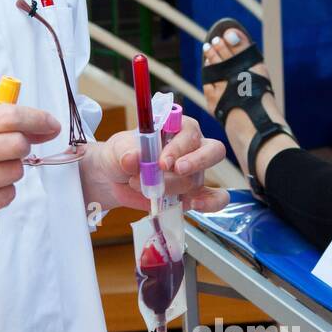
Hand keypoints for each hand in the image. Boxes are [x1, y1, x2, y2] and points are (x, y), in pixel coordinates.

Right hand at [0, 105, 60, 233]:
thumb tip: (38, 125)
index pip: (10, 116)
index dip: (37, 119)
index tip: (50, 125)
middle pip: (18, 145)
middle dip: (21, 148)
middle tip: (9, 152)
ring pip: (16, 172)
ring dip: (10, 172)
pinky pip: (8, 195)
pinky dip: (3, 192)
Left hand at [82, 116, 228, 213]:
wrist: (117, 177)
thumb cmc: (122, 154)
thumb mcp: (118, 149)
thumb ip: (126, 152)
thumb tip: (132, 159)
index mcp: (177, 127)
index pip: (189, 132)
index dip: (179, 146)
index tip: (161, 162)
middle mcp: (192, 148)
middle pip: (212, 150)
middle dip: (196, 161)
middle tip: (176, 170)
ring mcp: (195, 172)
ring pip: (197, 179)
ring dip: (172, 186)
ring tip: (149, 188)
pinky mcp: (192, 194)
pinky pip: (214, 198)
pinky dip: (210, 202)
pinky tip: (195, 204)